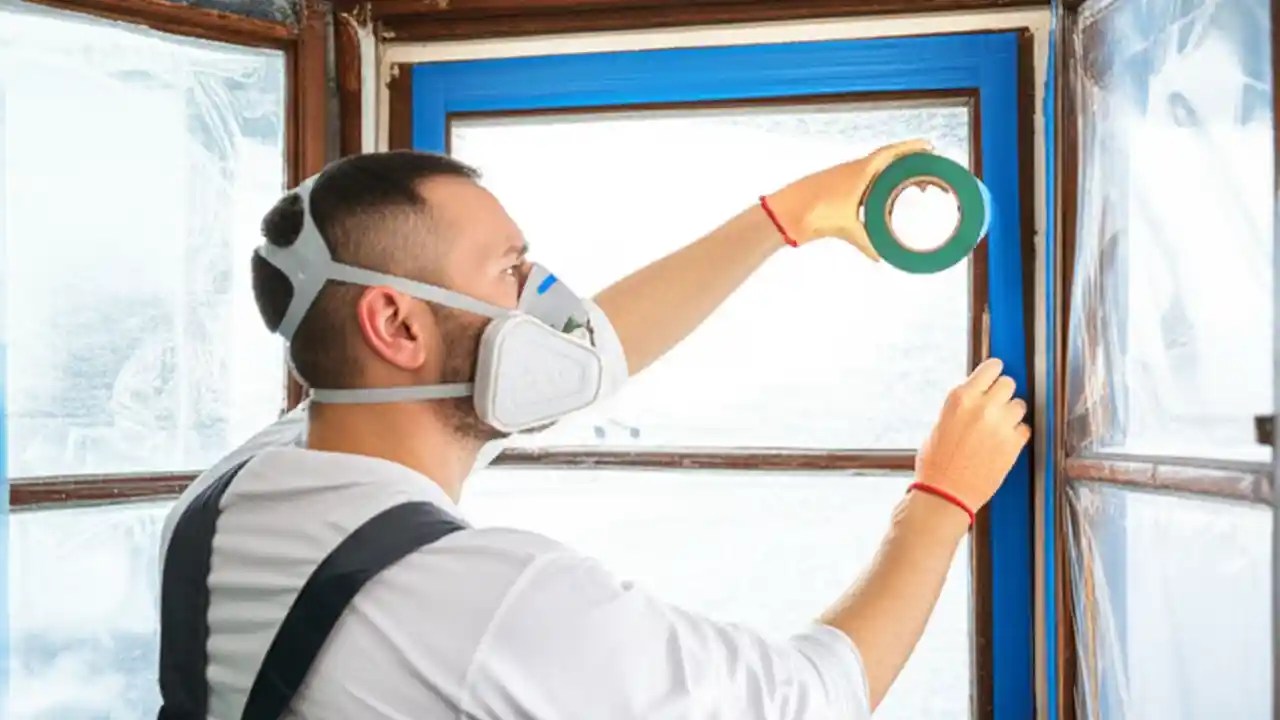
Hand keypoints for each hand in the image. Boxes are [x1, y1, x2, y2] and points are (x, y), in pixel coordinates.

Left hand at [764, 139, 932, 258]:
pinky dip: (878, 182)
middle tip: (927, 170)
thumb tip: (880, 258)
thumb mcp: (846, 228)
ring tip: (911, 181)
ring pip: (875, 169)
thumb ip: (866, 243)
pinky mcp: (837, 187)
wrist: (787, 211)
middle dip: (908, 162)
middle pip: (887, 159)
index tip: (928, 147)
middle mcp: (853, 169)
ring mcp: (844, 176)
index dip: (911, 148)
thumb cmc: (815, 212)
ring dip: (893, 171)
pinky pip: (864, 179)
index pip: (891, 153)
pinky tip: (883, 194)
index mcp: (860, 171)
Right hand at [915, 358, 1029, 511]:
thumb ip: (962, 408)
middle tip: (996, 405)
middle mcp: (982, 407)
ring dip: (1012, 413)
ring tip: (999, 427)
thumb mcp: (941, 424)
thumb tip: (976, 398)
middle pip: (1008, 383)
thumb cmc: (936, 464)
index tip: (996, 374)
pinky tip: (1003, 442)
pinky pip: (1024, 429)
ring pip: (1020, 405)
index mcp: (960, 398)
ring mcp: (1000, 425)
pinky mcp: (1013, 444)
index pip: (990, 368)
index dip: (994, 371)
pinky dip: (1017, 434)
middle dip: (1003, 393)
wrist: (945, 494)